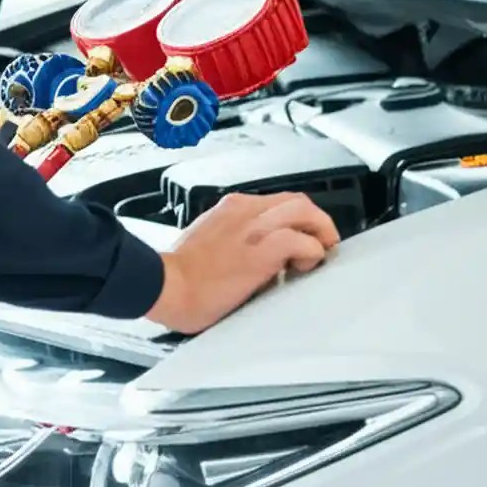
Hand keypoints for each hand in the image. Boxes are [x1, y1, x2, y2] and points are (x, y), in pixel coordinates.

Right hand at [145, 192, 340, 333]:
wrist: (166, 286)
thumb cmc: (178, 275)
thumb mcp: (206, 242)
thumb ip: (231, 240)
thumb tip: (252, 256)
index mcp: (229, 209)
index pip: (275, 203)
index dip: (295, 220)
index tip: (299, 237)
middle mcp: (244, 211)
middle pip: (297, 201)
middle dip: (316, 221)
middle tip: (320, 244)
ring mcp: (254, 228)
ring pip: (305, 211)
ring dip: (320, 232)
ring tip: (318, 254)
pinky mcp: (263, 250)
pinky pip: (303, 241)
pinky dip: (312, 252)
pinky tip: (304, 266)